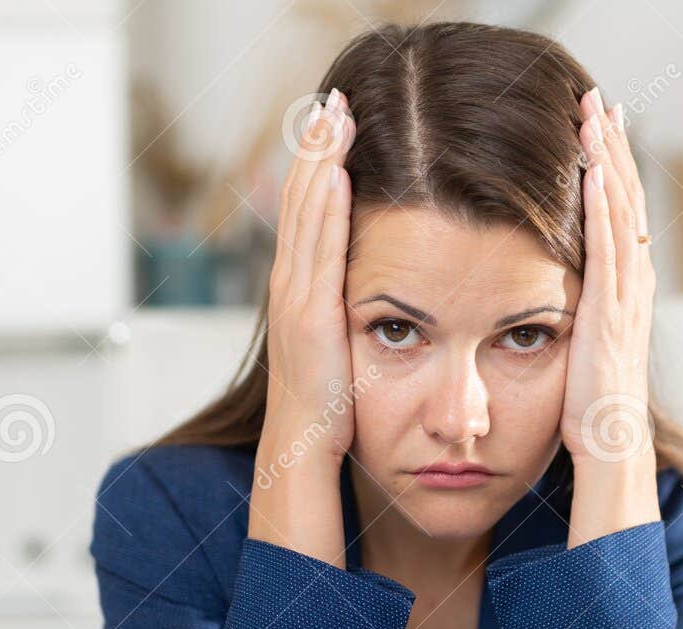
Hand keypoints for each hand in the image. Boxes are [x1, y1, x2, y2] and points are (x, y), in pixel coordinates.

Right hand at [249, 90, 356, 565]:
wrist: (307, 474)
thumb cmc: (334, 432)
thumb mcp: (353, 365)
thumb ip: (365, 330)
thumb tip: (387, 312)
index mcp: (308, 302)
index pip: (314, 222)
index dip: (324, 173)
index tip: (342, 127)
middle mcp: (295, 296)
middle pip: (302, 206)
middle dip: (317, 150)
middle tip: (334, 99)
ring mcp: (296, 308)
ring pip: (303, 221)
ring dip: (318, 164)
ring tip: (333, 114)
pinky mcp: (307, 325)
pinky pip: (316, 255)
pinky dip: (322, 212)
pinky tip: (335, 174)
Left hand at [562, 88, 660, 547]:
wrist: (609, 454)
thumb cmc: (588, 416)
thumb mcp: (575, 353)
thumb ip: (566, 319)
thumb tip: (543, 303)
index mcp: (621, 295)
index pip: (616, 218)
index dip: (608, 172)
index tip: (595, 131)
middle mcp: (631, 289)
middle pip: (624, 202)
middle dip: (612, 149)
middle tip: (598, 101)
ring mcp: (626, 299)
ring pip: (621, 214)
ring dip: (609, 162)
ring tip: (595, 116)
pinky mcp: (611, 315)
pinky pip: (609, 249)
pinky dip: (603, 208)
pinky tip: (593, 172)